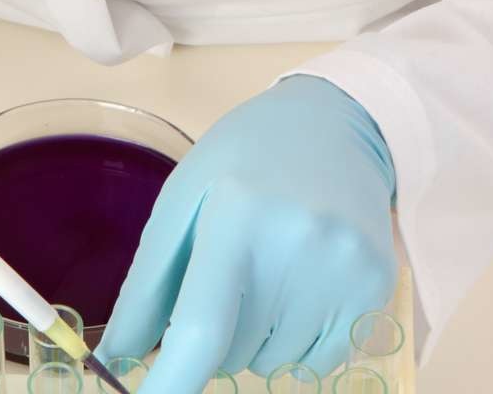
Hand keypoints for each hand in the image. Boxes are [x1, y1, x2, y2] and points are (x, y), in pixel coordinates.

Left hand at [94, 75, 398, 389]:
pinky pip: (317, 364)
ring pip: (271, 363)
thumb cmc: (244, 159)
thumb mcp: (184, 197)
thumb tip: (116, 357)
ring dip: (256, 336)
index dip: (169, 384)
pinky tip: (303, 281)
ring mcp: (344, 269)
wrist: (338, 123)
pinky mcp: (376, 288)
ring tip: (270, 266)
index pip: (202, 327)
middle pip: (231, 353)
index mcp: (237, 213)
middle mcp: (297, 244)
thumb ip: (149, 282)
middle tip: (228, 272)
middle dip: (212, 334)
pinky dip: (297, 340)